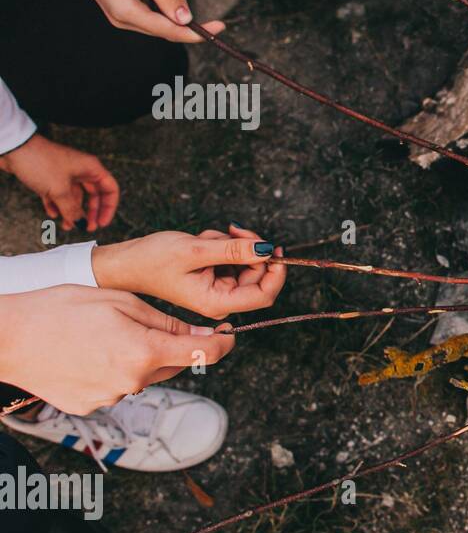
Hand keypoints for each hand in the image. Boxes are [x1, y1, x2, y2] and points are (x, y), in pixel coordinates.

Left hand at [0, 135, 119, 231]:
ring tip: (66, 226)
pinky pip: (58, 195)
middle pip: (94, 196)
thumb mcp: (59, 190)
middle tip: (88, 227)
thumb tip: (79, 222)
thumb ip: (72, 209)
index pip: (110, 189)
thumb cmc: (40, 162)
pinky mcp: (50, 177)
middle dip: (90, 213)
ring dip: (71, 212)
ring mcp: (65, 174)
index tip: (102, 222)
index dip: (109, 208)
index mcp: (91, 168)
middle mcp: (81, 170)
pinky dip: (57, 206)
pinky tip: (52, 214)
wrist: (13, 149)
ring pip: (74, 197)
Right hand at [0, 286, 231, 413]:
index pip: (205, 352)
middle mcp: (134, 381)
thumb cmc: (60, 309)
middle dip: (173, 346)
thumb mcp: (120, 302)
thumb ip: (167, 321)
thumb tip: (203, 332)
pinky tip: (89, 355)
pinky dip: (114, 371)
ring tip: (105, 338)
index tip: (228, 334)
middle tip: (146, 325)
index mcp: (145, 351)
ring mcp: (112, 397)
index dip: (223, 342)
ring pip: (146, 376)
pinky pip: (119, 387)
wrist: (7, 338)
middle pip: (174, 364)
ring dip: (140, 359)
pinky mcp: (93, 406)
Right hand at [33, 0, 226, 42]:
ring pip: (160, 21)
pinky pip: (152, 12)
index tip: (222, 27)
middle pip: (167, 29)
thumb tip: (186, 18)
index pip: (170, 31)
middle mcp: (124, 20)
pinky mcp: (123, 8)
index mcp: (126, 12)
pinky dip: (161, 1)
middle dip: (183, 16)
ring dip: (170, 5)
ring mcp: (122, 16)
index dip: (198, 32)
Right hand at [92, 224, 285, 319]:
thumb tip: (266, 250)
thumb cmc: (152, 259)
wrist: (126, 262)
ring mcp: (218, 290)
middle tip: (234, 230)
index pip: (264, 294)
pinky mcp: (213, 279)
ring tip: (205, 239)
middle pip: (257, 275)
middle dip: (249, 249)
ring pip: (245, 263)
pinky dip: (222, 246)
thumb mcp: (195, 250)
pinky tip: (202, 242)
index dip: (275, 272)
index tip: (273, 248)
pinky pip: (231, 259)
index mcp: (217, 302)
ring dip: (231, 245)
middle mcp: (221, 301)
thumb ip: (233, 250)